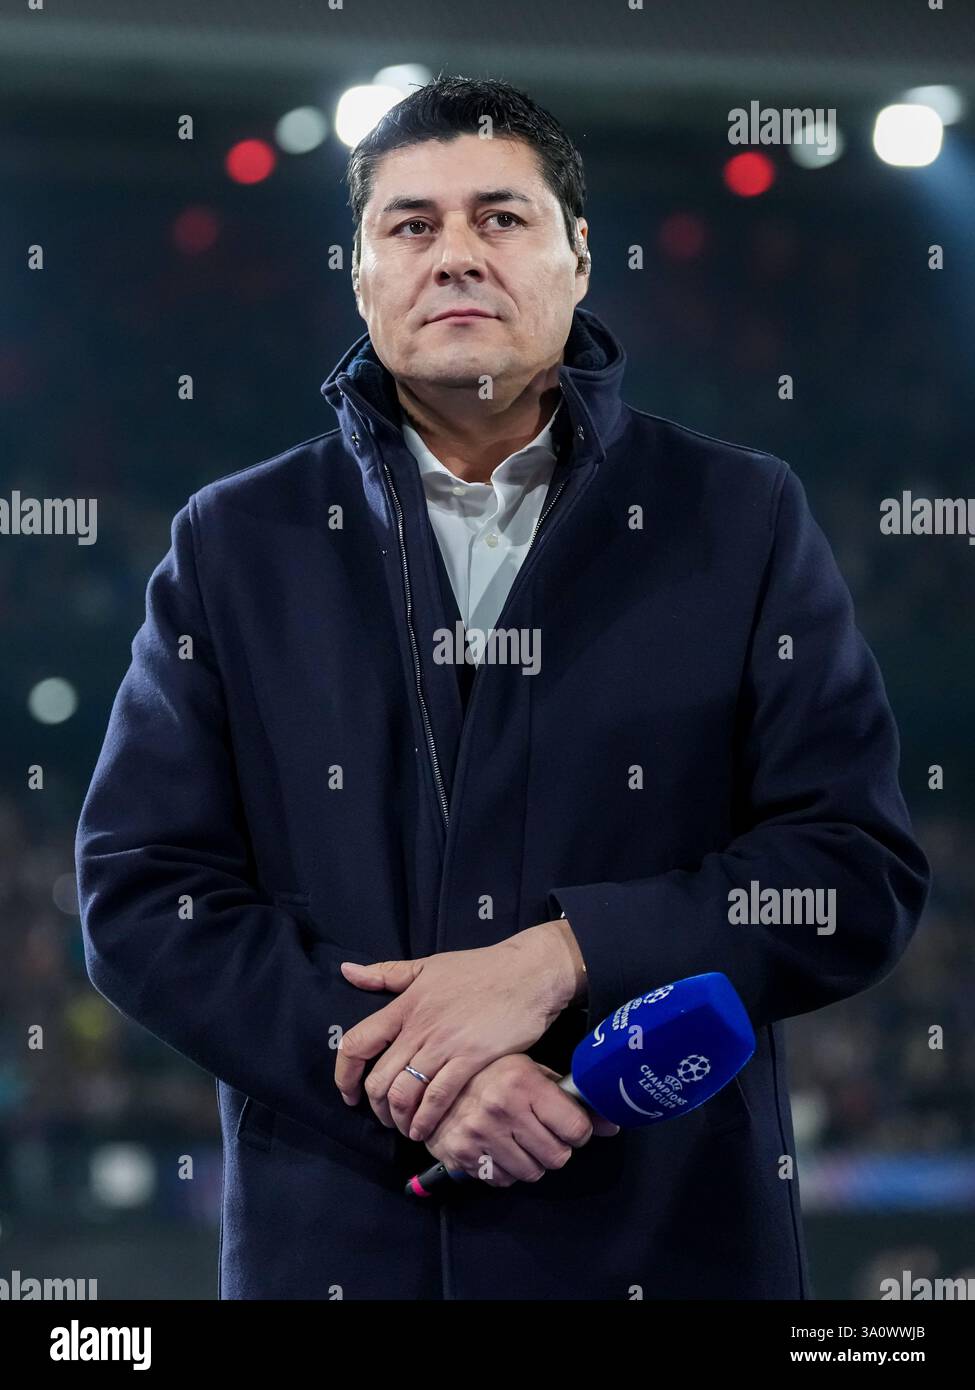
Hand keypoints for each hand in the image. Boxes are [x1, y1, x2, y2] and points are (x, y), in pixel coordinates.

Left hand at [334, 921, 583, 1141]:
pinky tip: (427, 1130)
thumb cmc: (480, 969)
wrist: (529, 972)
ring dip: (400, 1118)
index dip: (345, 1074)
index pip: (357, 1042)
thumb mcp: (428, 965)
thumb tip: (347, 972)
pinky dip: (427, 1120)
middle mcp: (419, 1027)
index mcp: (405, 1004)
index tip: (349, 1092)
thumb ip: (387, 973)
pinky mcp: (471, 1059)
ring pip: (404, 1093)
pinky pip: (438, 1098)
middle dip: (375, 1106)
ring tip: (406, 1127)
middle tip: (384, 1117)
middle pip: (379, 1078)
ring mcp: (444, 1044)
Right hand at [424, 1053, 618, 1187]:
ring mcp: (480, 1134)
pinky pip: (503, 1180)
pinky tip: (498, 1148)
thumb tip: (612, 1124)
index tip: (570, 1126)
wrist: (433, 1080)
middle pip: (558, 1157)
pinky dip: (505, 1170)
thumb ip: (570, 1097)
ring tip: (520, 1141)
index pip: (576, 1128)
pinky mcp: (463, 1155)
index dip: (578, 1130)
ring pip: (532, 1173)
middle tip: (544, 1134)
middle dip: (556, 1148)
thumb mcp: (531, 1071)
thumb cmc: (490, 1072)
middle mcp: (502, 1109)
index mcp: (523, 1082)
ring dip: (532, 1162)